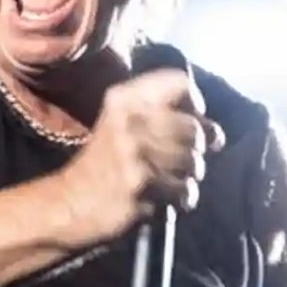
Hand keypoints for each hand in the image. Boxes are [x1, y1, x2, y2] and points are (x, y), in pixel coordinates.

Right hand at [57, 69, 225, 244]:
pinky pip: (186, 189)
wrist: (69, 205)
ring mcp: (134, 151)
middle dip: (195, 149)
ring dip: (190, 175)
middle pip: (194, 126)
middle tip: (177, 161)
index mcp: (123, 97)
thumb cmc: (105, 164)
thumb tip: (217, 132)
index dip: (194, 103)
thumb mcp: (123, 125)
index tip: (187, 122)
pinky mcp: (141, 183)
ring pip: (194, 159)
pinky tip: (166, 199)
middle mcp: (129, 118)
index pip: (180, 82)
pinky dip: (183, 198)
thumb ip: (166, 116)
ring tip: (169, 180)